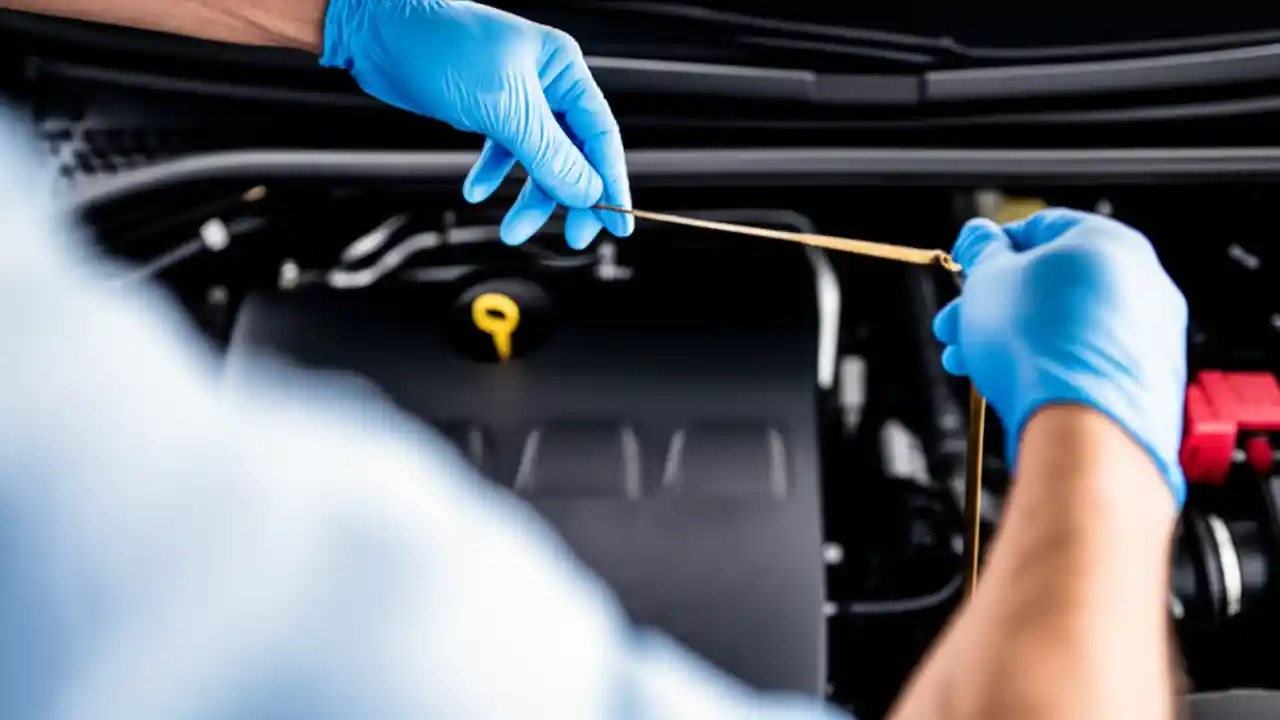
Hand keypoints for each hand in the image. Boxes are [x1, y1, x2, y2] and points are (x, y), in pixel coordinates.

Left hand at [320, 0, 632, 248]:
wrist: (376, 29)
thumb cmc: (440, 46)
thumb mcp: (505, 109)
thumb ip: (550, 155)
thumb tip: (586, 193)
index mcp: (562, 68)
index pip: (601, 134)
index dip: (611, 181)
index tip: (619, 223)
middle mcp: (546, 82)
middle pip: (574, 152)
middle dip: (571, 197)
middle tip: (574, 238)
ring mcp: (516, 96)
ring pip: (539, 158)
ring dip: (527, 196)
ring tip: (511, 229)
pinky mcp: (486, 108)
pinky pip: (503, 151)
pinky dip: (493, 175)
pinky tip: (477, 191)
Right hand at [932, 209, 1187, 505]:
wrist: (1083, 428)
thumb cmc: (1035, 345)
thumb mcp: (987, 281)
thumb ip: (981, 251)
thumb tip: (977, 234)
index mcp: (1108, 241)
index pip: (1041, 227)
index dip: (992, 248)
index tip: (966, 269)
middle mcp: (1143, 281)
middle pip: (1051, 282)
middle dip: (993, 304)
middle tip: (956, 325)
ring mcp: (1151, 333)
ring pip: (1066, 325)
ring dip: (1012, 337)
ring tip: (969, 361)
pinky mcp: (1148, 380)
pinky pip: (1088, 360)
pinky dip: (1050, 364)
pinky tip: (1011, 381)